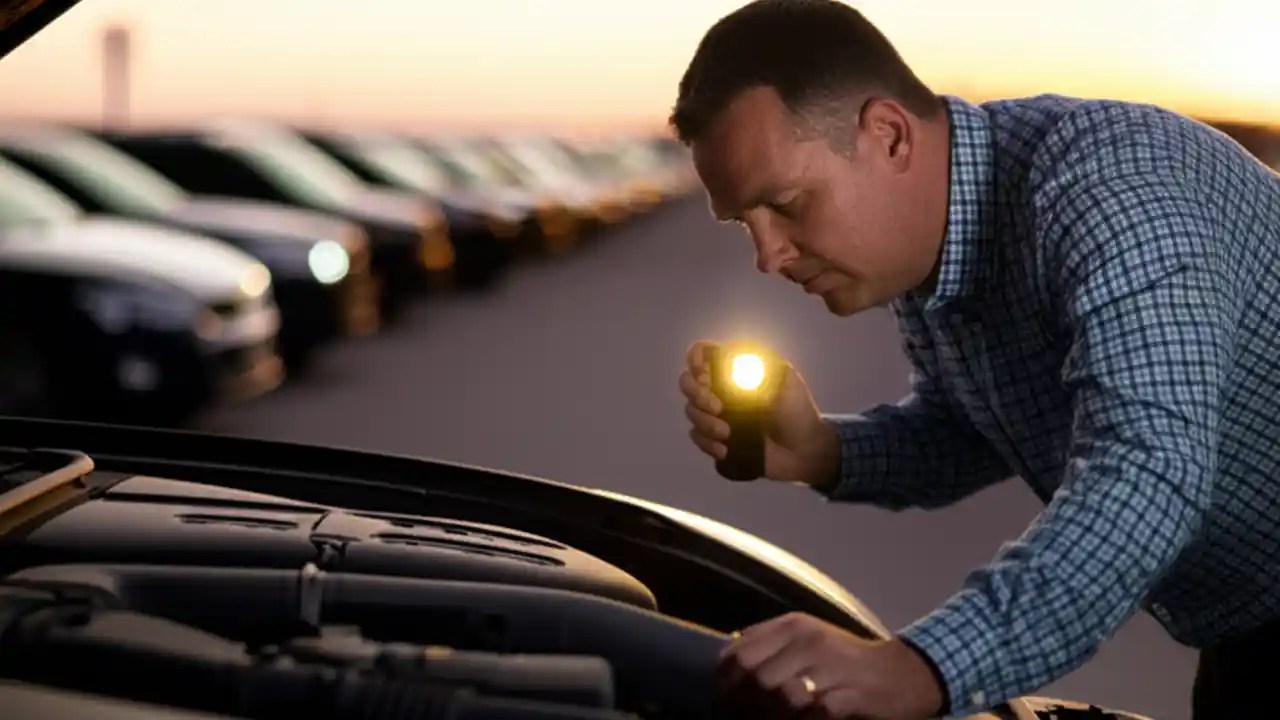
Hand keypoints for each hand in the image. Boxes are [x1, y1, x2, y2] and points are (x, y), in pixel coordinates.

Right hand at [679, 340, 839, 488]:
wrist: (803, 450)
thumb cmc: (797, 410)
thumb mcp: (785, 377)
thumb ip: (759, 363)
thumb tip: (730, 353)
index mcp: (734, 369)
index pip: (702, 353)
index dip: (695, 359)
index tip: (703, 374)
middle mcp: (720, 389)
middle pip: (687, 382)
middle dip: (696, 394)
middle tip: (717, 407)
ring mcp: (716, 415)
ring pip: (691, 411)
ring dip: (704, 422)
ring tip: (727, 433)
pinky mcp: (716, 439)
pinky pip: (697, 437)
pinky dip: (706, 443)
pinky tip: (724, 449)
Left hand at [717, 613, 945, 719]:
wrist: (902, 673)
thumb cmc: (844, 659)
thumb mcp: (803, 639)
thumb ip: (766, 644)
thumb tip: (726, 661)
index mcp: (792, 626)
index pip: (739, 654)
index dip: (725, 683)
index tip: (723, 702)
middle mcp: (809, 641)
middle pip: (757, 678)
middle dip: (745, 705)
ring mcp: (832, 667)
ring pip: (782, 696)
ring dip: (771, 717)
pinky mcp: (851, 695)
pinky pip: (815, 713)